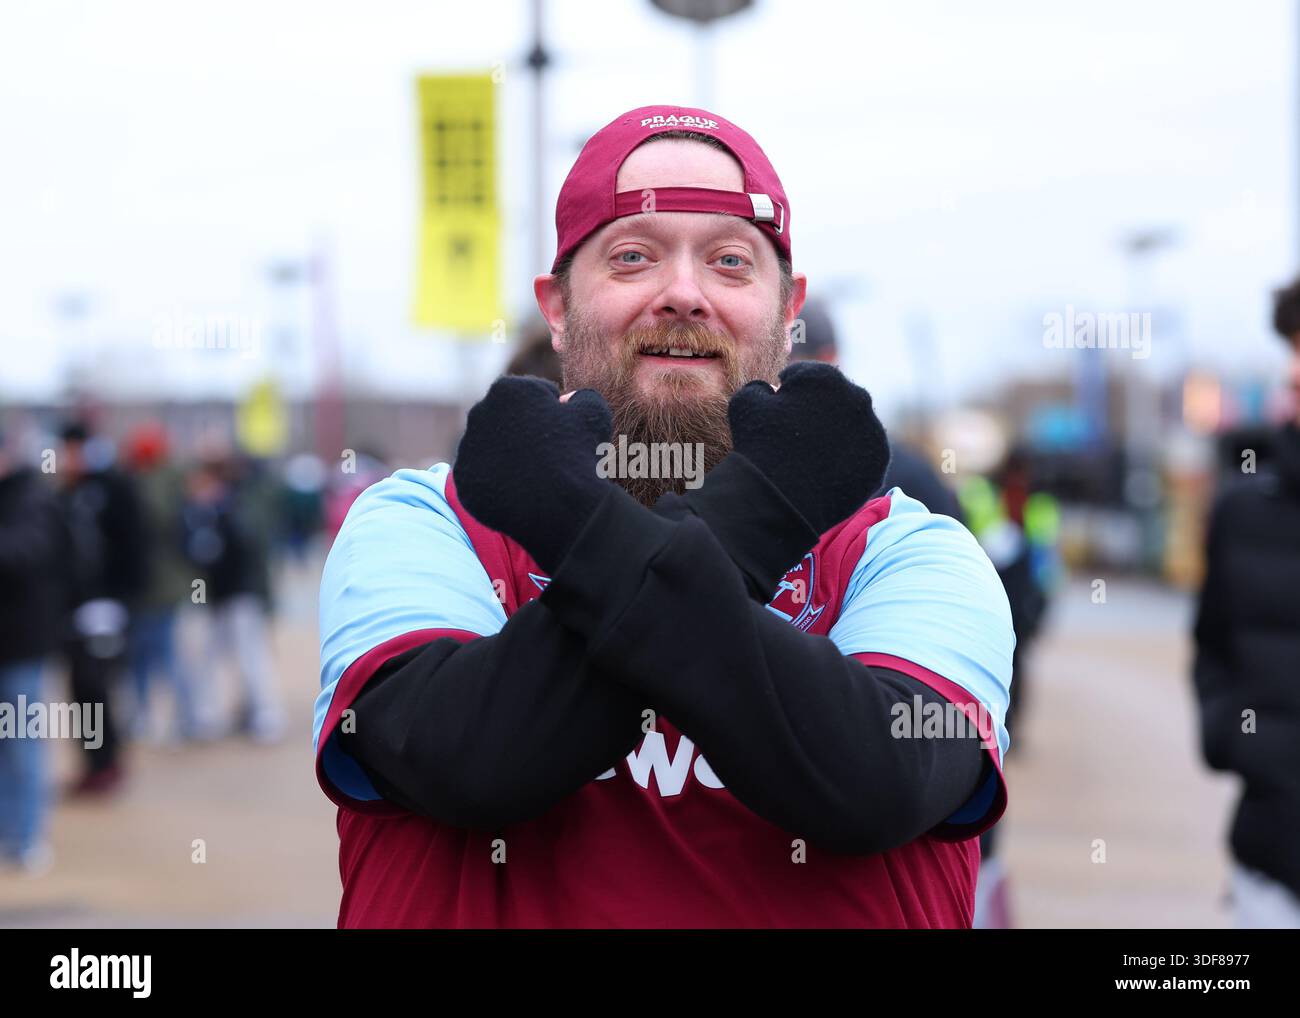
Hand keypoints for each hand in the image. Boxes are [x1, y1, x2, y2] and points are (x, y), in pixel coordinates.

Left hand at [453, 376, 613, 572]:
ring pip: (492, 448)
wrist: (561, 505)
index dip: (552, 414)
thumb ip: (581, 396)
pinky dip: (498, 482)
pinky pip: (483, 477)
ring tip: (534, 476)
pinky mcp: (464, 479)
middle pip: (506, 419)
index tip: (563, 433)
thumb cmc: (579, 454)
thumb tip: (568, 400)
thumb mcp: (594, 414)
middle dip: (523, 432)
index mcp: (508, 389)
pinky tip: (519, 492)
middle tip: (547, 456)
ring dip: (508, 457)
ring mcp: (468, 448)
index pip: (531, 396)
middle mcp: (480, 413)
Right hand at [726, 361, 889, 534]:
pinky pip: (863, 453)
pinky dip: (849, 459)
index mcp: (825, 376)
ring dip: (838, 434)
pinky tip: (827, 471)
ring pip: (853, 426)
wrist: (779, 499)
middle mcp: (857, 396)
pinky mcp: (879, 460)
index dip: (788, 392)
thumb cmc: (759, 446)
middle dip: (818, 410)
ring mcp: (873, 430)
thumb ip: (759, 386)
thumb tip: (771, 389)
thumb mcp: (745, 403)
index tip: (778, 412)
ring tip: (814, 457)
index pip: (805, 376)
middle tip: (798, 435)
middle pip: (835, 399)